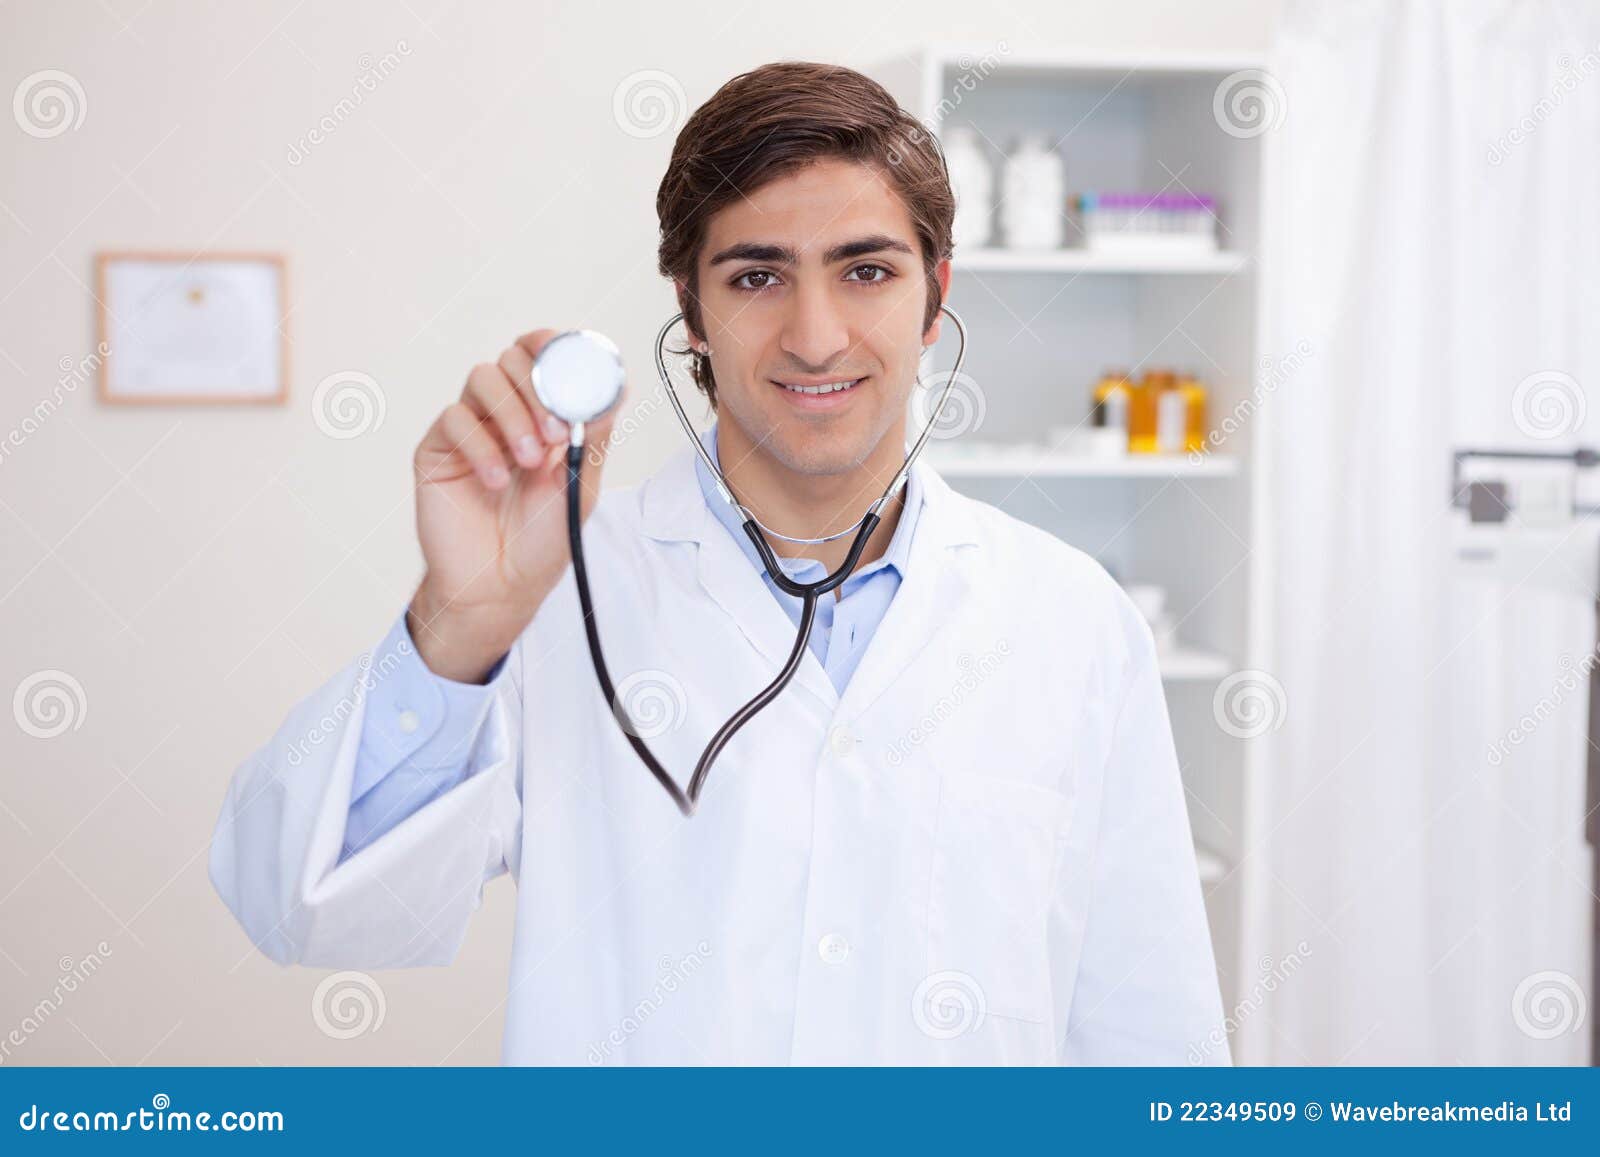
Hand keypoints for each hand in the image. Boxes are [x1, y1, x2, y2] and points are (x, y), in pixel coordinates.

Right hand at [407, 330, 617, 681]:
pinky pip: (454, 419)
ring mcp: (471, 428)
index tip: (573, 364)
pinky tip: (496, 481)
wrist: (501, 586)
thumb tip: (612, 394)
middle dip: (539, 387)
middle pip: (513, 358)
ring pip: (482, 377)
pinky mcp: (439, 449)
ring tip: (529, 461)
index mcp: (544, 416)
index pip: (544, 357)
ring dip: (513, 414)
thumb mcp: (580, 486)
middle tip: (556, 432)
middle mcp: (505, 413)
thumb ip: (593, 439)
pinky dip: (481, 446)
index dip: (555, 347)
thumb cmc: (541, 540)